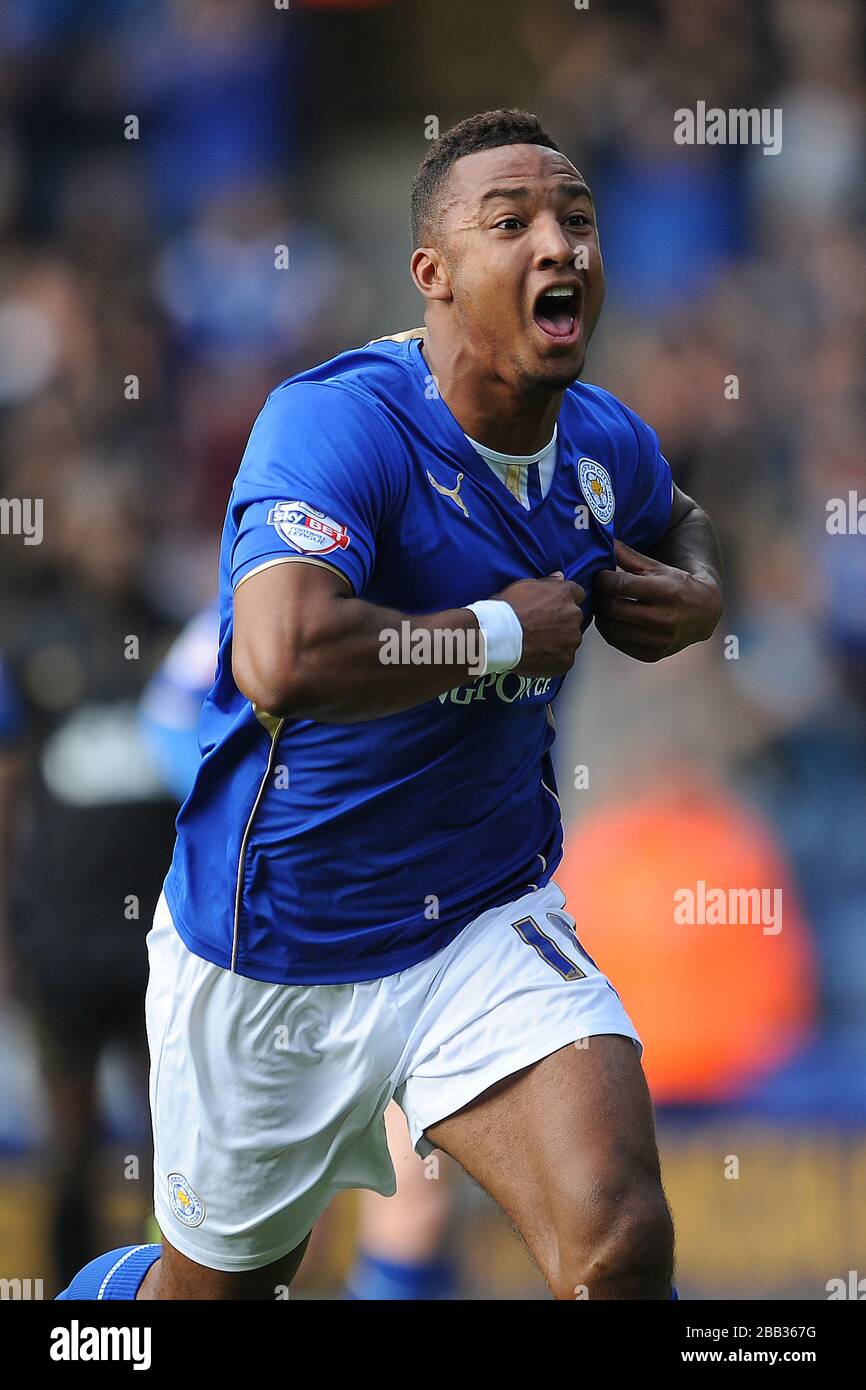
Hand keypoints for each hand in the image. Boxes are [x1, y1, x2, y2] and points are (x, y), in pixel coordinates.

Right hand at [494, 572, 585, 675]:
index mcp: (565, 594)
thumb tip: (559, 577)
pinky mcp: (566, 660)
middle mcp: (573, 614)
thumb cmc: (506, 610)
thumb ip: (547, 582)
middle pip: (574, 618)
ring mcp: (572, 639)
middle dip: (561, 622)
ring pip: (570, 639)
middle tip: (541, 628)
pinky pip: (564, 659)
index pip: (577, 594)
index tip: (555, 607)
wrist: (498, 635)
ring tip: (537, 644)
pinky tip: (537, 656)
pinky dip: (554, 659)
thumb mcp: (524, 586)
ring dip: (559, 641)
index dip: (564, 601)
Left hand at [593, 540, 721, 661]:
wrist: (705, 613)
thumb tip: (604, 540)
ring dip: (602, 614)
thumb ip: (629, 557)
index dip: (603, 579)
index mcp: (667, 592)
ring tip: (603, 603)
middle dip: (600, 597)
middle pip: (613, 608)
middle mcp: (664, 618)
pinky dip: (609, 630)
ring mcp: (659, 640)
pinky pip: (618, 642)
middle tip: (597, 590)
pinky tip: (612, 619)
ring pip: (612, 628)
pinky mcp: (653, 654)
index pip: (621, 585)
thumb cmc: (677, 584)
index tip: (600, 576)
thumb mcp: (658, 567)